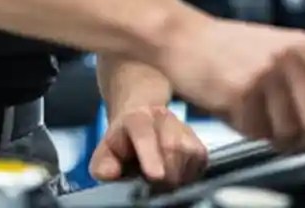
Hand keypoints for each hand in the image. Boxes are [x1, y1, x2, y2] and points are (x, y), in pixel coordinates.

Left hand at [89, 105, 207, 188]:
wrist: (141, 120)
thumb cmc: (123, 143)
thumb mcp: (106, 152)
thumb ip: (103, 164)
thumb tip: (110, 173)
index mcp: (136, 118)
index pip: (144, 133)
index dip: (150, 154)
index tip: (156, 176)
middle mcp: (162, 117)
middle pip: (171, 147)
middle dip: (164, 174)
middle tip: (152, 187)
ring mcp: (183, 127)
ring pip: (189, 154)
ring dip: (176, 175)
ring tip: (161, 180)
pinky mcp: (199, 143)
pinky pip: (200, 162)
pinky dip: (188, 175)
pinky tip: (175, 176)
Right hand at [157, 15, 304, 153]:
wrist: (183, 38)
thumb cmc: (230, 49)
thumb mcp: (275, 50)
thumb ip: (304, 78)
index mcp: (304, 47)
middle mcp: (289, 59)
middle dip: (303, 139)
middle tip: (282, 131)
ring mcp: (265, 76)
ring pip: (287, 134)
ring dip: (272, 136)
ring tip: (254, 113)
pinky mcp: (240, 93)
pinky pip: (256, 133)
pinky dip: (247, 130)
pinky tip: (234, 108)